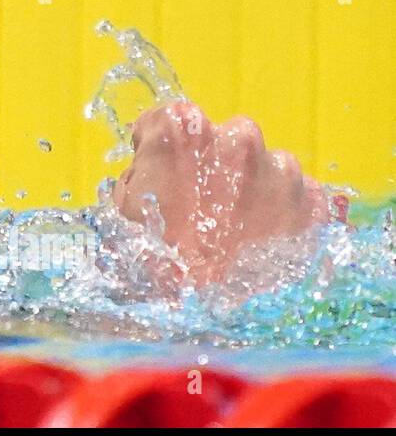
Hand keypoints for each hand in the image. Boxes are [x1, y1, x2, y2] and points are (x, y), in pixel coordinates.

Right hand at [111, 102, 345, 286]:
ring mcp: (282, 169)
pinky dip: (285, 214)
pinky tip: (263, 242)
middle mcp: (238, 137)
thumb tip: (151, 173)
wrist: (202, 317)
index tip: (160, 170)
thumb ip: (140, 176)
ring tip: (236, 232)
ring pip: (265, 167)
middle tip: (202, 209)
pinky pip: (299, 197)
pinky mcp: (313, 204)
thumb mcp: (121, 208)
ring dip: (252, 189)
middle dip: (213, 167)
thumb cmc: (152, 259)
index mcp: (182, 131)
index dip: (159, 147)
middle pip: (223, 139)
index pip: (167, 118)